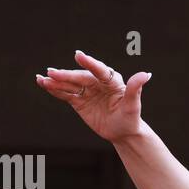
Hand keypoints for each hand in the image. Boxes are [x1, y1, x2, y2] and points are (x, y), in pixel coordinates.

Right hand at [35, 50, 151, 141]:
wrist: (123, 133)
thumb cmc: (130, 118)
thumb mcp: (133, 106)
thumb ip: (135, 89)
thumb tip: (146, 74)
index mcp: (112, 81)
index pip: (99, 70)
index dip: (89, 63)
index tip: (78, 55)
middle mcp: (98, 83)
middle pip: (80, 77)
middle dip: (66, 75)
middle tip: (52, 72)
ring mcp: (87, 91)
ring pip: (70, 84)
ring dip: (56, 81)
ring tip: (41, 78)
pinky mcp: (79, 100)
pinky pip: (65, 94)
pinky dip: (54, 89)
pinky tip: (43, 84)